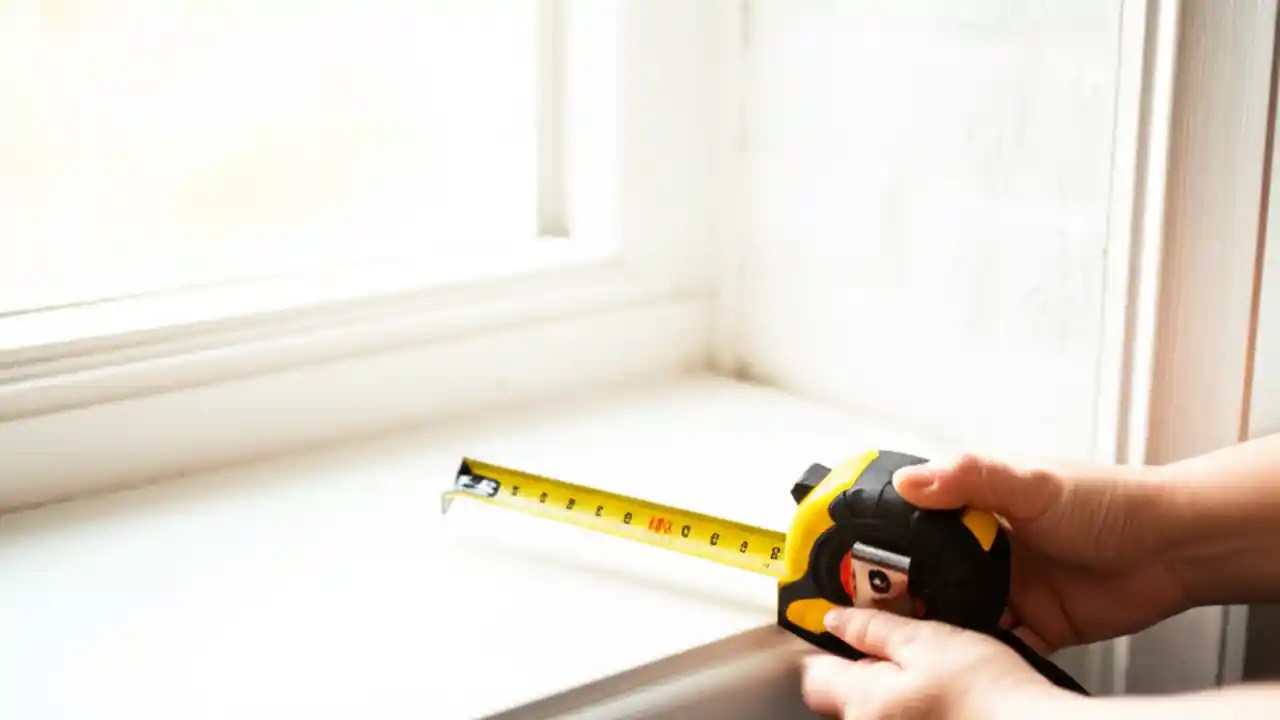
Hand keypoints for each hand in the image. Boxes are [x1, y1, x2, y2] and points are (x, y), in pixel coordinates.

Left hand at [801, 607, 1068, 719]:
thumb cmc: (985, 691)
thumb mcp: (926, 640)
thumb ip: (873, 629)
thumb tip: (835, 619)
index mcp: (861, 701)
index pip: (813, 677)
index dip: (825, 650)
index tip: (843, 633)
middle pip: (843, 699)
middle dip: (862, 673)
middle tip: (899, 651)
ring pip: (874, 713)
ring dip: (891, 694)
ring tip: (928, 675)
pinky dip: (912, 712)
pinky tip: (941, 700)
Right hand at [892, 453, 1188, 651]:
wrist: (1174, 547)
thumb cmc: (1109, 501)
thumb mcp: (1031, 481)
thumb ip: (969, 478)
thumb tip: (910, 480)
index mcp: (980, 507)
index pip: (918, 524)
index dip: (886, 541)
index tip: (853, 555)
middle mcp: (992, 548)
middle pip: (932, 576)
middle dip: (905, 593)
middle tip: (873, 609)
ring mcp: (1014, 588)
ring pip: (961, 615)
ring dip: (943, 628)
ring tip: (914, 639)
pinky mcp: (1039, 625)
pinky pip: (1001, 647)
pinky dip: (985, 658)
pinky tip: (967, 662)